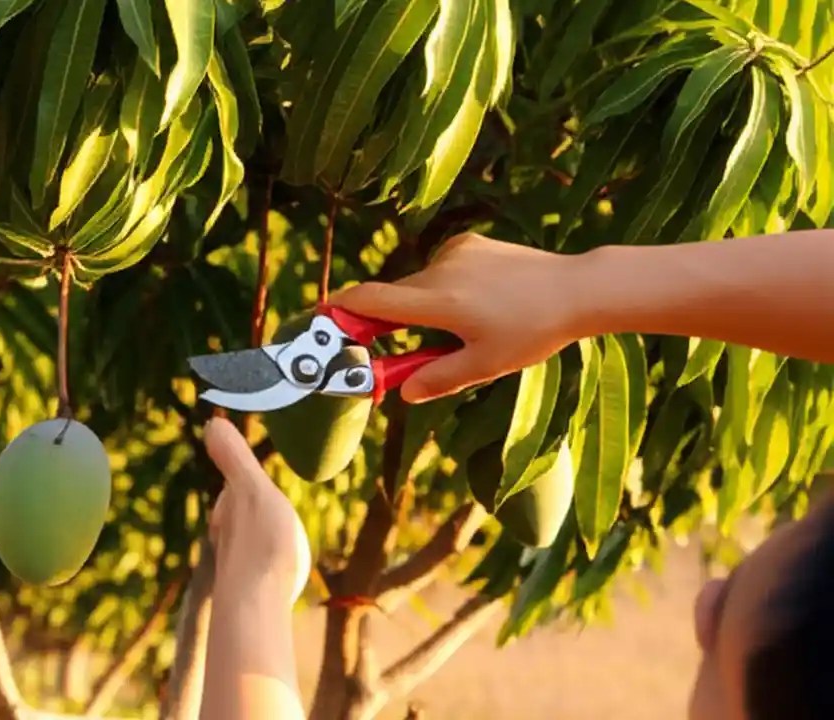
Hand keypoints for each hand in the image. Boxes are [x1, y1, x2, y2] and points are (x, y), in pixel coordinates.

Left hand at [204, 418, 309, 605]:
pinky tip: (279, 578)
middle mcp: (226, 538)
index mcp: (228, 510)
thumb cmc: (260, 544)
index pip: (234, 490)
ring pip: (248, 546)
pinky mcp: (251, 595)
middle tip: (271, 510)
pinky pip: (260, 574)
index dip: (245, 484)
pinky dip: (268, 570)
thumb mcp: (253, 489)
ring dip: (260, 543)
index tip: (254, 481)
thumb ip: (234, 457)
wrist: (256, 605)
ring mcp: (237, 568)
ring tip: (279, 543)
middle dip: (251, 514)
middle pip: (239, 519)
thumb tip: (211, 421)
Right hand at [330, 232, 584, 402]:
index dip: (340, 309)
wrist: (576, 289)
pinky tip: (478, 299)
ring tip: (466, 325)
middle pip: (393, 298)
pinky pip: (442, 269)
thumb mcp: (485, 366)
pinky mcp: (469, 243)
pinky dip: (445, 287)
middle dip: (387, 323)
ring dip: (424, 307)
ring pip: (419, 285)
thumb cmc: (532, 332)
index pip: (371, 300)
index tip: (321, 316)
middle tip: (398, 351)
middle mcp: (439, 271)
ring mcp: (454, 252)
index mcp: (438, 302)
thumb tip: (402, 393)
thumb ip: (437, 378)